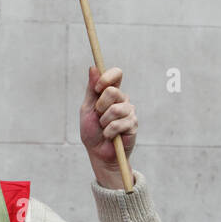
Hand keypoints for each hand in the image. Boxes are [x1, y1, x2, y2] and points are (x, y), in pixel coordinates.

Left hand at [79, 66, 136, 188]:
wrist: (98, 153)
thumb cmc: (92, 131)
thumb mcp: (87, 109)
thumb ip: (91, 89)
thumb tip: (93, 68)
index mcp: (110, 93)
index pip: (116, 74)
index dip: (107, 78)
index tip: (97, 88)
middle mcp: (122, 100)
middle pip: (113, 91)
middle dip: (100, 106)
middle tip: (98, 116)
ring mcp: (129, 111)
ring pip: (115, 109)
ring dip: (104, 122)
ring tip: (104, 129)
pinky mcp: (133, 124)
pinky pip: (118, 124)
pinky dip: (109, 132)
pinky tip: (110, 136)